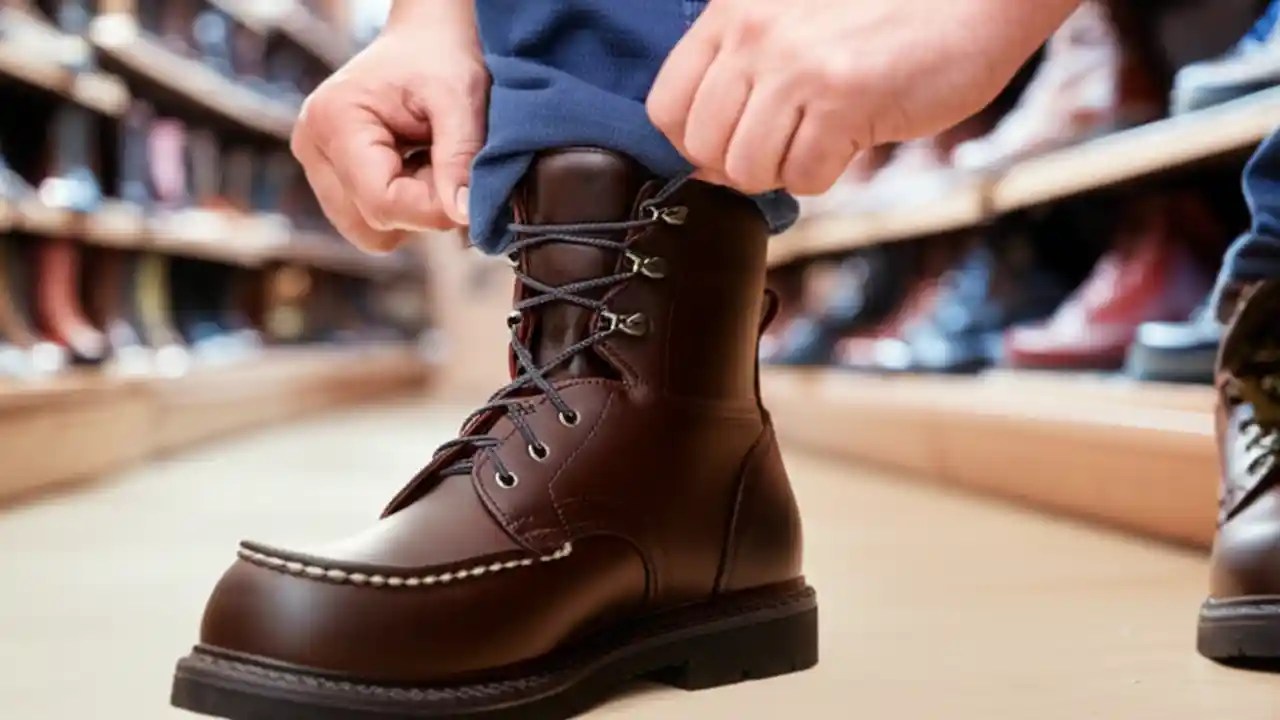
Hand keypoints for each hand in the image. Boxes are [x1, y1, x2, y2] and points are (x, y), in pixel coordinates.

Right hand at [291, 16, 487, 251]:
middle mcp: (312, 148)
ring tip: (428, 159)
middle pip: (373, 224)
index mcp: (334, 123)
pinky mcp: (329, 177)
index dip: (431, 209)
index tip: (466, 191)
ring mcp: (316, 165)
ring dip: (411, 208)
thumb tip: (464, 216)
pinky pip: (370, 219)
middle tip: (446, 165)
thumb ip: (461, 159)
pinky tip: (414, 164)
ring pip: (371, 230)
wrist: (424, 39)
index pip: (381, 203)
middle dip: (421, 208)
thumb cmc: (441, 58)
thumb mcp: (461, 100)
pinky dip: (401, 203)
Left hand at [648, 0, 1080, 195]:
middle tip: (790, 142)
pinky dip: (827, 173)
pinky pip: (803, 177)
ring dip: (786, 169)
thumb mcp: (793, 18)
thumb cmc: (887, 14)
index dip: (696, 142)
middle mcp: (754, 35)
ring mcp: (796, 67)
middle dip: (743, 162)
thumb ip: (744, 71)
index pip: (667, 106)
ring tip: (823, 136)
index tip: (732, 144)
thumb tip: (707, 163)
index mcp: (732, 13)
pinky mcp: (842, 99)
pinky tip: (854, 136)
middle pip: (703, 147)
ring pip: (748, 170)